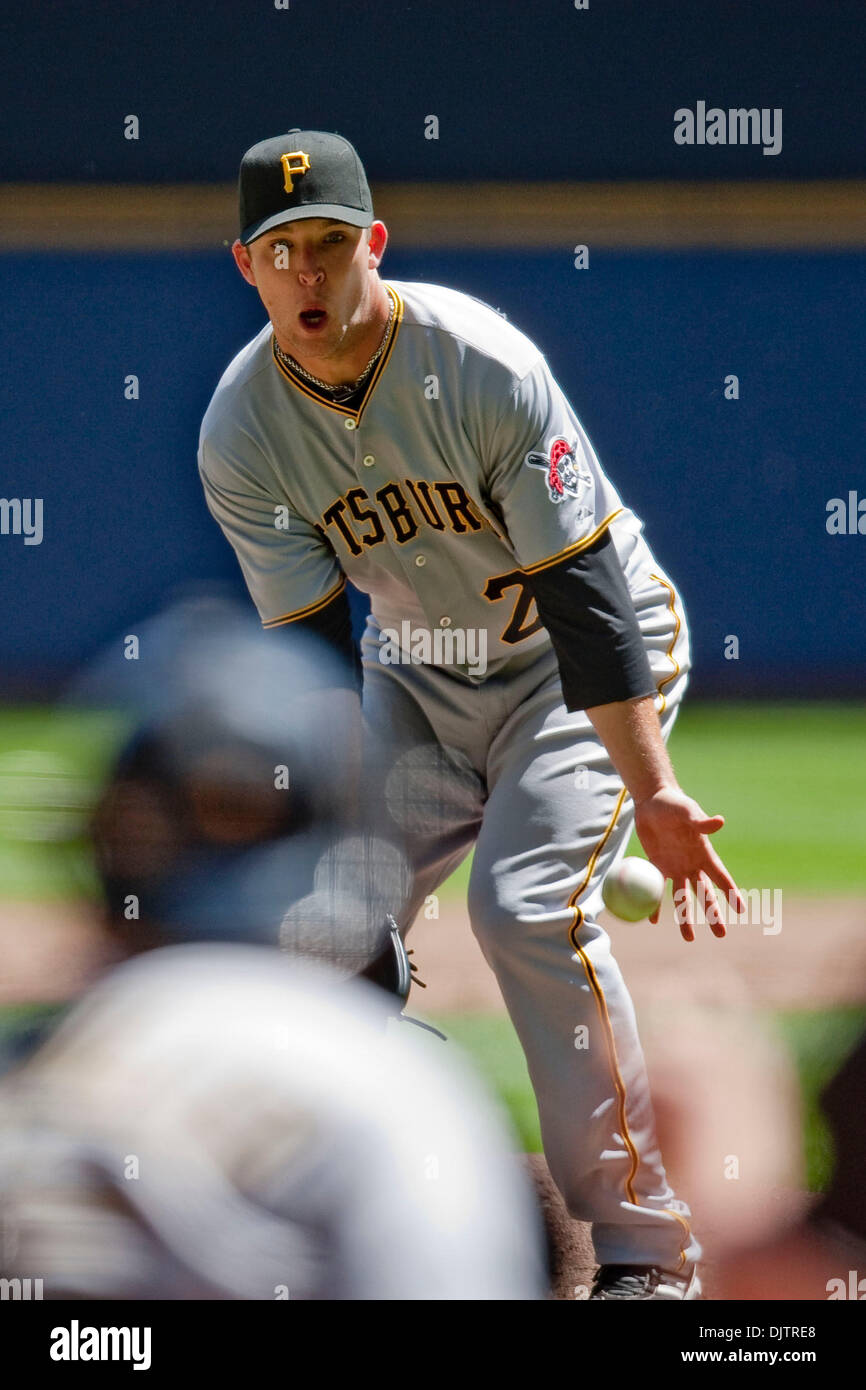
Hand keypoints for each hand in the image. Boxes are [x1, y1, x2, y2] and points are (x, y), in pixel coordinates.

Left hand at [632, 786, 744, 942]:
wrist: (653, 800)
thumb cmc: (675, 804)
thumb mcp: (688, 811)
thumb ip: (701, 821)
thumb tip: (720, 822)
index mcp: (704, 853)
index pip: (721, 877)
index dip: (731, 893)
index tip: (741, 910)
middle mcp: (692, 864)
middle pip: (705, 894)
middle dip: (713, 914)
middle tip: (721, 935)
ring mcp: (675, 867)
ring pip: (682, 897)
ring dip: (685, 917)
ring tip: (689, 938)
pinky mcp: (657, 865)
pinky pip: (656, 888)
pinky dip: (655, 904)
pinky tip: (652, 920)